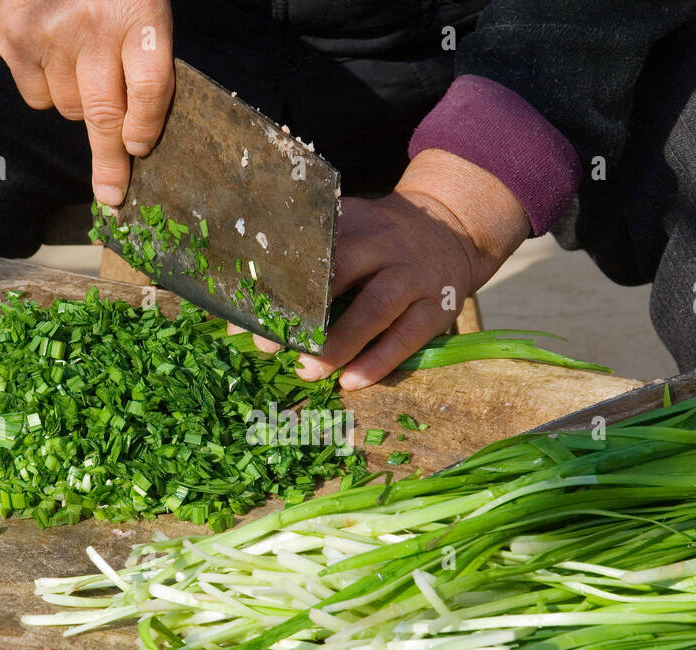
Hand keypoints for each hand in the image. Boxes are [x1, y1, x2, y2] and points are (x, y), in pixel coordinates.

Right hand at [0, 0, 173, 205]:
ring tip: (82, 68)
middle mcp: (94, 28)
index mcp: (139, 15)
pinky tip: (55, 59)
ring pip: (70, 109)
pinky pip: (37, 97)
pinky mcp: (17, 39)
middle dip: (111, 163)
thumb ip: (143, 59)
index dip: (146, 126)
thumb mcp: (142, 8)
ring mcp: (51, 35)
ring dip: (79, 107)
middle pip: (105, 115)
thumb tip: (132, 136)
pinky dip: (47, 91)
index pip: (149, 88)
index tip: (138, 150)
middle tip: (112, 194)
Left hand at [253, 149, 530, 389]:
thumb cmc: (381, 241)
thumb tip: (242, 313)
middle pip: (341, 272)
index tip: (243, 310)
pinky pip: (407, 336)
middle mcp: (383, 244)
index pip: (308, 247)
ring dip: (340, 343)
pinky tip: (352, 381)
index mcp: (353, 222)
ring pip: (375, 308)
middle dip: (302, 310)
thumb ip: (307, 260)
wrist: (454, 230)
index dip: (274, 278)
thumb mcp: (350, 231)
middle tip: (269, 344)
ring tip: (308, 371)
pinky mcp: (439, 306)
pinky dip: (379, 361)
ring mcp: (414, 275)